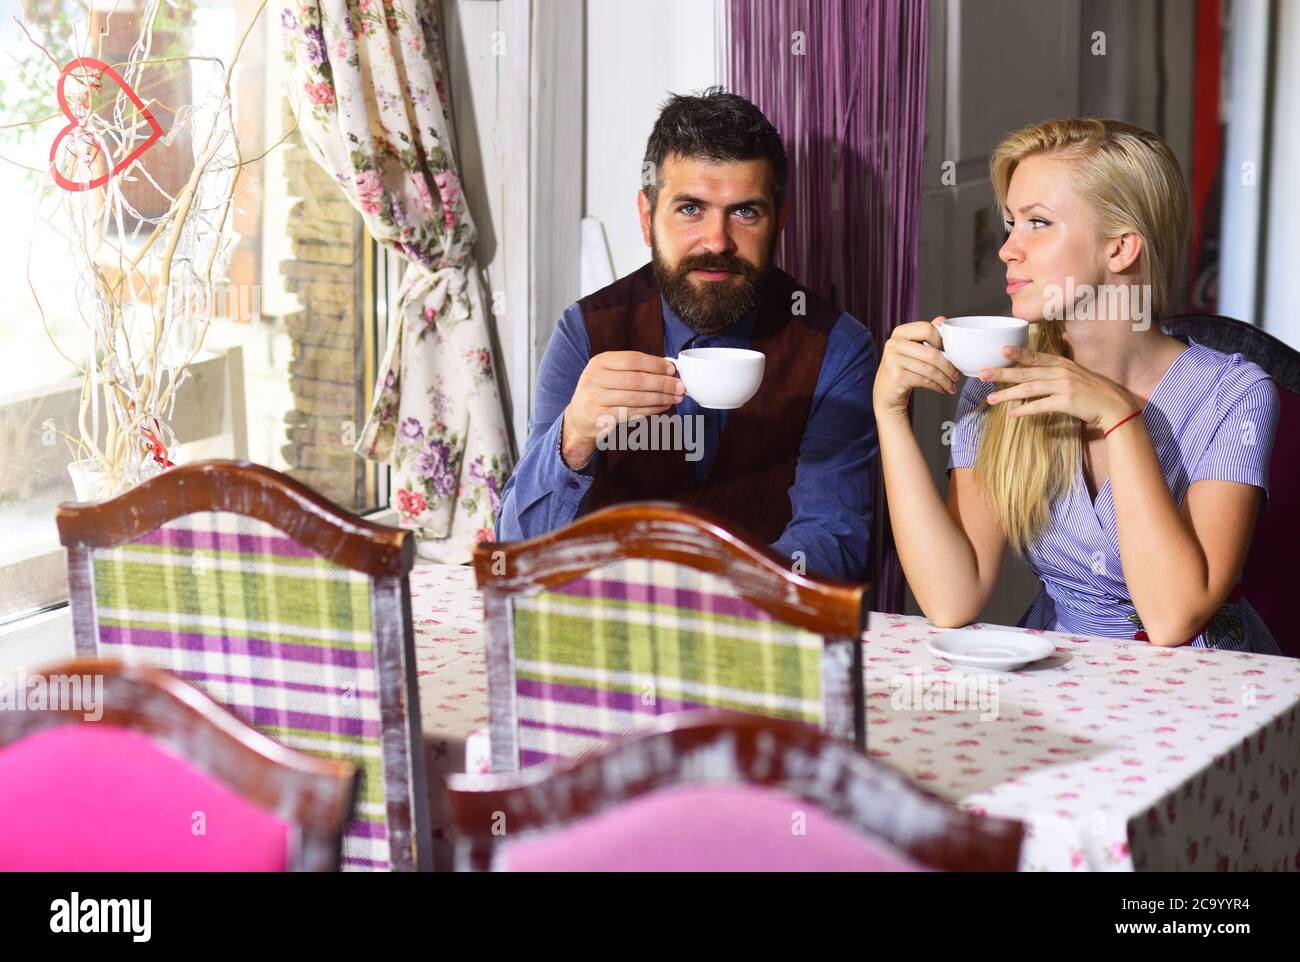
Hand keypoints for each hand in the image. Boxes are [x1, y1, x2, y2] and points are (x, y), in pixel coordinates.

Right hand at [561, 351, 684, 468]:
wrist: (579, 417)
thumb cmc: (602, 391)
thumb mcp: (610, 373)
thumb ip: (634, 369)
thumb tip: (668, 369)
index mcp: (600, 361)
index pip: (632, 359)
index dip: (655, 364)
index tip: (672, 369)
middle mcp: (595, 378)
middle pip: (635, 379)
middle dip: (662, 383)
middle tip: (679, 386)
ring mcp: (596, 399)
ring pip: (635, 398)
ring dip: (660, 398)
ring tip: (676, 397)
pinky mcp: (600, 418)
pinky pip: (632, 413)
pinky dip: (651, 410)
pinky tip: (663, 407)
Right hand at [873, 316, 960, 417]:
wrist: (886, 393)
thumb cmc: (902, 370)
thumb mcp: (912, 349)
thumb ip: (926, 334)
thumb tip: (942, 319)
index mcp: (900, 333)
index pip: (927, 329)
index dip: (941, 340)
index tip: (949, 352)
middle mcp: (894, 344)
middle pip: (931, 352)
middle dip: (949, 367)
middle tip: (956, 375)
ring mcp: (893, 360)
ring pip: (929, 369)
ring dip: (945, 379)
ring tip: (951, 385)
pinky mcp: (896, 376)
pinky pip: (924, 380)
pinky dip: (937, 386)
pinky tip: (941, 389)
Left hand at [982, 345, 1136, 430]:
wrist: (1115, 406)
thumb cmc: (1094, 393)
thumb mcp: (1075, 376)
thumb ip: (1056, 373)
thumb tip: (1035, 377)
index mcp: (1063, 364)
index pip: (1036, 357)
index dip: (1018, 353)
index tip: (1001, 350)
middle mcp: (1061, 372)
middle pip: (1026, 372)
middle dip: (1002, 373)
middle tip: (982, 374)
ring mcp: (1064, 386)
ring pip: (1029, 389)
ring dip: (1007, 394)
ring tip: (991, 399)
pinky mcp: (1066, 402)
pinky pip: (1040, 406)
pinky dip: (1025, 410)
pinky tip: (1013, 414)